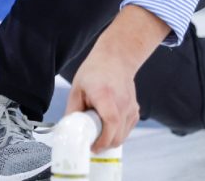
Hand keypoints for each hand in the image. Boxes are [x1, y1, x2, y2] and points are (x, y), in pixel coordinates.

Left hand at [65, 5, 170, 150]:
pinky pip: (127, 129)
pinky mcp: (135, 110)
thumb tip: (68, 129)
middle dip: (104, 145)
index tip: (92, 146)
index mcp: (105, 96)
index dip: (102, 140)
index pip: (110, 123)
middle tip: (91, 144)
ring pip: (124, 135)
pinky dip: (118, 133)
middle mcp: (122, 103)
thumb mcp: (77, 89)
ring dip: (111, 140)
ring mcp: (131, 107)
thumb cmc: (95, 71)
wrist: (116, 58)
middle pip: (118, 135)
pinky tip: (108, 126)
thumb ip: (73, 110)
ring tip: (98, 133)